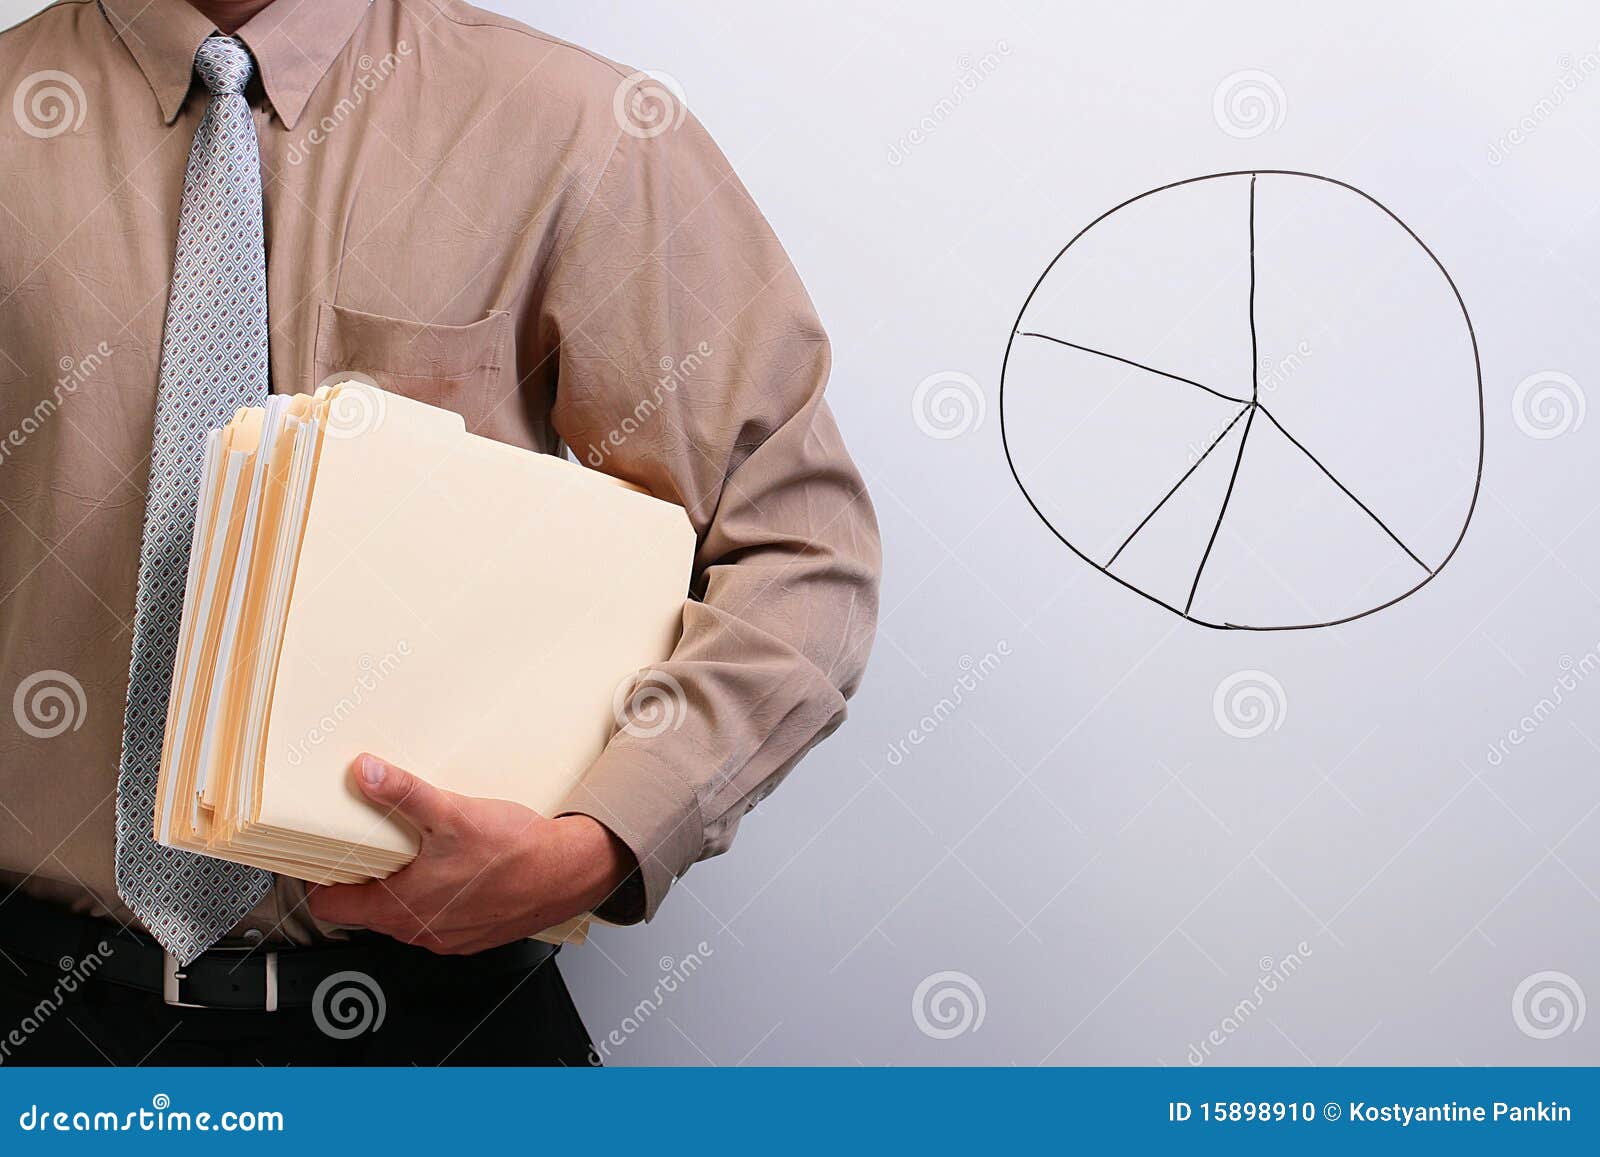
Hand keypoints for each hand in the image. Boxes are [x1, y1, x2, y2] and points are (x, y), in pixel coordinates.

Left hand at [306, 752, 635, 954]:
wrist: (571, 873)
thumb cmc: (518, 854)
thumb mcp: (452, 813)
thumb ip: (403, 794)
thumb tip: (365, 773)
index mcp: (403, 909)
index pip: (330, 908)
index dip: (321, 879)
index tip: (322, 855)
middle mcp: (420, 932)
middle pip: (366, 909)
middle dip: (366, 877)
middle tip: (371, 842)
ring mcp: (448, 938)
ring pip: (404, 913)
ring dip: (403, 885)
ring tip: (417, 849)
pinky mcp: (474, 934)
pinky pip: (438, 917)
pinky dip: (437, 895)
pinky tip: (456, 866)